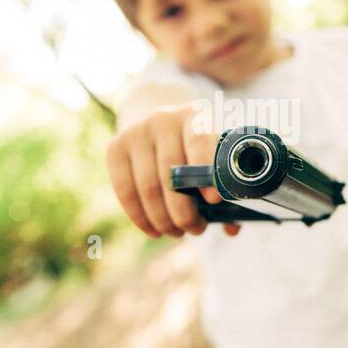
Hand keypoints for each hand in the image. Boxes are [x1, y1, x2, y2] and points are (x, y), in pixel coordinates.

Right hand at [105, 102, 240, 238]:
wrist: (158, 124)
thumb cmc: (196, 149)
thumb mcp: (214, 155)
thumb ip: (226, 187)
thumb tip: (231, 229)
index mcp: (196, 114)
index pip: (200, 140)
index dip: (206, 171)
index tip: (214, 200)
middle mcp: (164, 119)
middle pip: (172, 173)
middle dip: (185, 211)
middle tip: (196, 229)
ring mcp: (137, 132)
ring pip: (148, 187)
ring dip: (164, 219)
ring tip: (178, 232)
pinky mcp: (115, 148)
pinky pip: (125, 191)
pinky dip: (140, 218)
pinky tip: (153, 231)